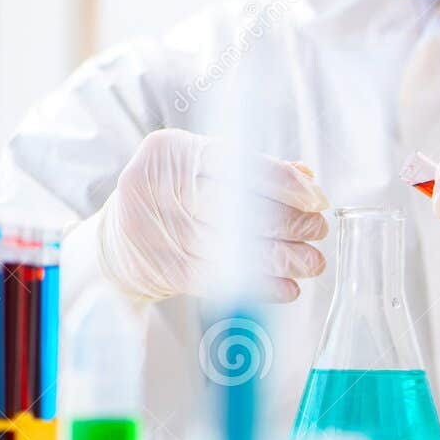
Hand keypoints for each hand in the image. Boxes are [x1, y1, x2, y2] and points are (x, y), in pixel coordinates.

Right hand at [98, 128, 329, 302]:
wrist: (122, 240)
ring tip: (312, 262)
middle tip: (317, 231)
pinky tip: (289, 287)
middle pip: (243, 207)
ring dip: (287, 258)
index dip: (286, 185)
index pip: (240, 165)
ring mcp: (166, 229)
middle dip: (292, 223)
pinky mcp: (172, 269)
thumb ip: (253, 169)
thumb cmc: (174, 197)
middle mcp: (165, 187)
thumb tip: (306, 175)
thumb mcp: (202, 169)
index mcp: (173, 152)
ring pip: (241, 248)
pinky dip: (265, 285)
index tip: (317, 200)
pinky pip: (229, 278)